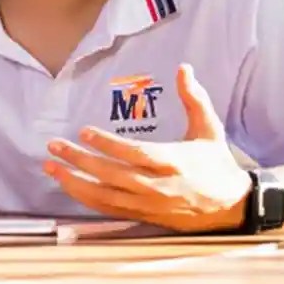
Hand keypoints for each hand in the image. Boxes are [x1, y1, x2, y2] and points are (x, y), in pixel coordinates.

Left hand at [45, 63, 251, 232]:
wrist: (233, 207)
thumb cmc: (216, 164)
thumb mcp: (209, 129)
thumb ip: (194, 99)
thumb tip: (183, 68)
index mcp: (174, 161)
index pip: (135, 153)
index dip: (108, 144)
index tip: (85, 131)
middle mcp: (158, 186)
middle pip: (112, 174)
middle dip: (80, 160)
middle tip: (54, 145)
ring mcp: (148, 204)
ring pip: (105, 195)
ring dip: (74, 182)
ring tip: (50, 167)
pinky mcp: (143, 216)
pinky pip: (109, 209)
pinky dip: (85, 199)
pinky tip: (67, 186)